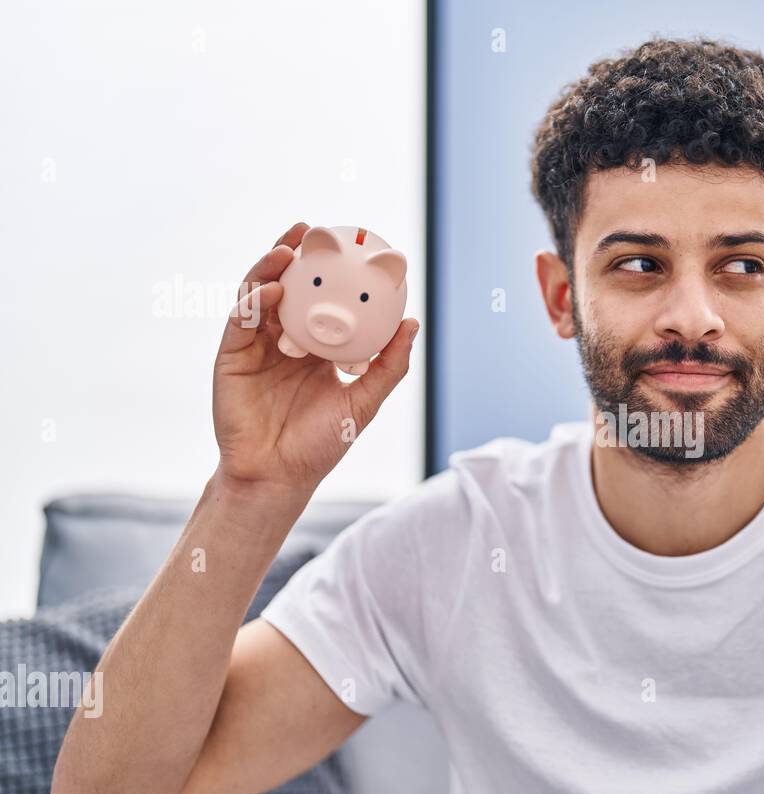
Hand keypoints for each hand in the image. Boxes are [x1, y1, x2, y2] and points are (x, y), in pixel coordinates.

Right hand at [212, 222, 418, 493]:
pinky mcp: (231, 355)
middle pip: (286, 285)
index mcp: (315, 346)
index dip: (329, 269)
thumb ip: (389, 365)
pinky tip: (274, 289)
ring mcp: (255, 345)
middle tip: (309, 228)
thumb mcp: (364, 402)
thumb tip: (412, 323)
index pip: (321, 298)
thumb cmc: (320, 444)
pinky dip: (256, 300)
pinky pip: (242, 320)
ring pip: (260, 294)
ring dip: (270, 267)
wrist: (277, 475)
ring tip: (288, 248)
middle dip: (293, 253)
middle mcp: (283, 339)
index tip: (348, 243)